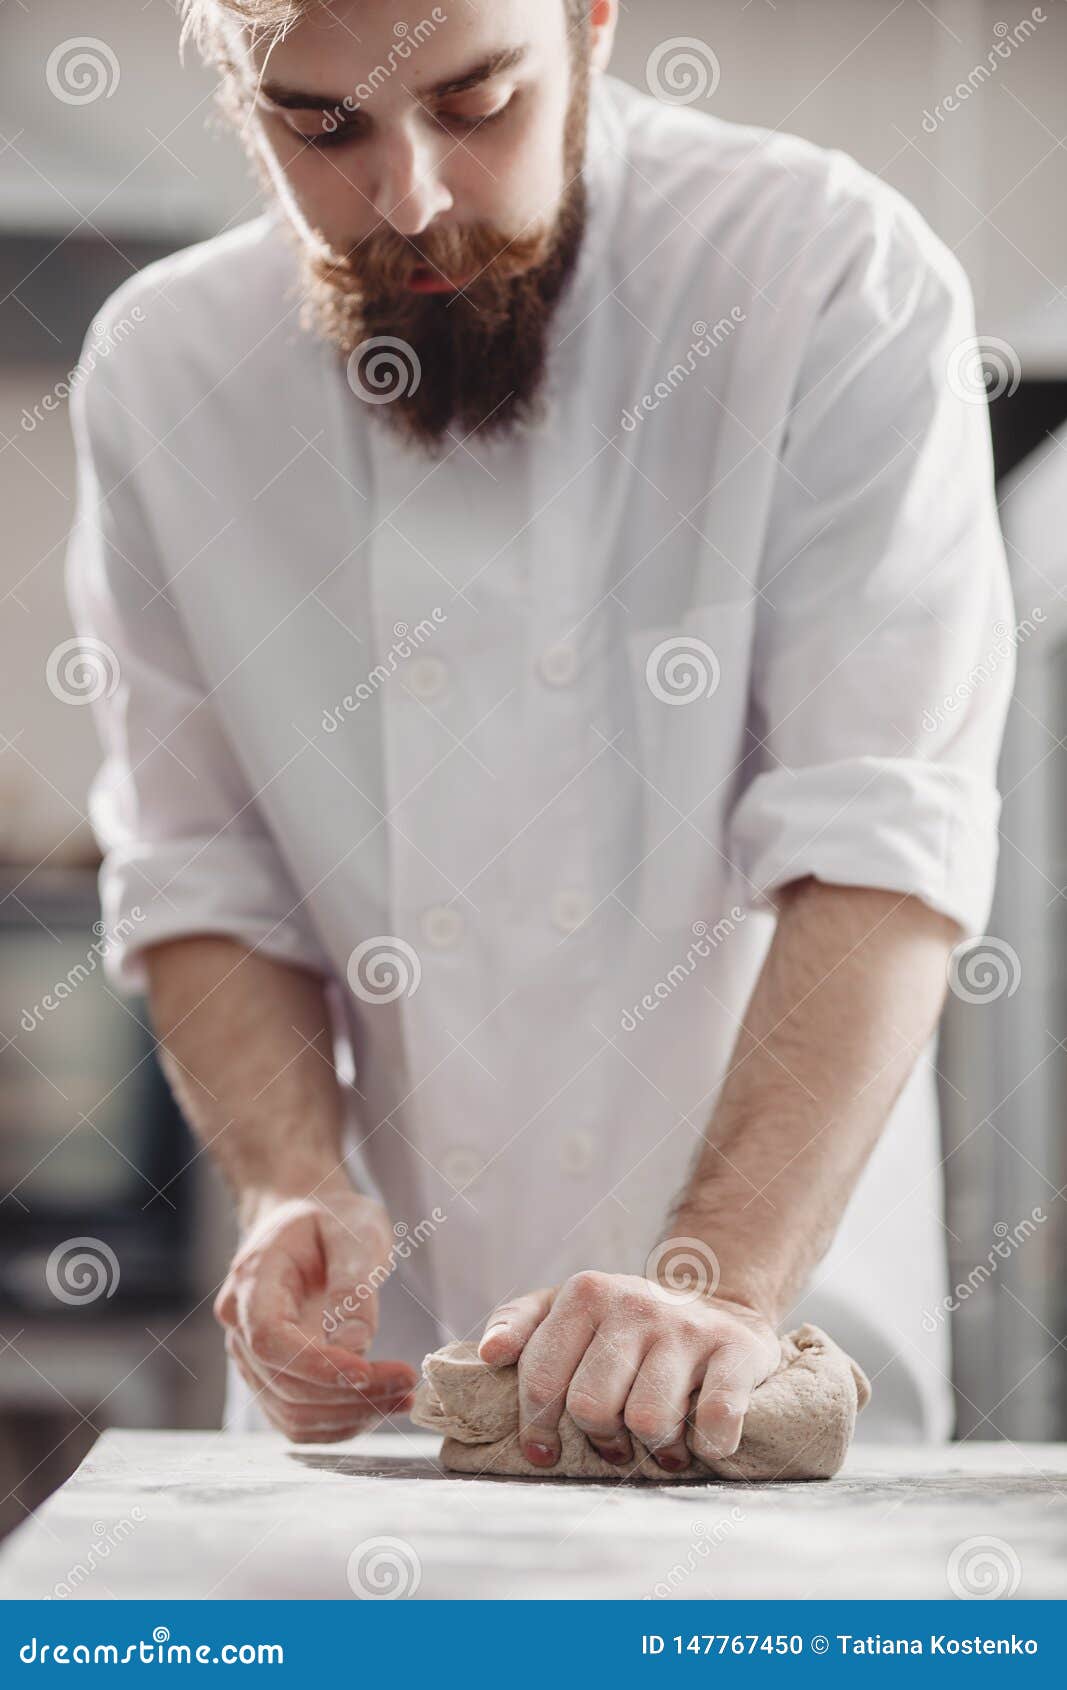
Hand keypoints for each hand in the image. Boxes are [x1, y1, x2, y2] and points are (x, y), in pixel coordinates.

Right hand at [215, 1184, 417, 1441]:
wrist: (310, 1223)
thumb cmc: (332, 1219)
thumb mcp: (353, 1228)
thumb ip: (351, 1280)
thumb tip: (353, 1345)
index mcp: (253, 1280)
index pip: (270, 1340)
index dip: (316, 1365)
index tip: (368, 1371)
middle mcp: (241, 1326)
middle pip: (285, 1383)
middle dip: (349, 1394)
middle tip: (409, 1382)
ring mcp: (254, 1358)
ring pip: (292, 1413)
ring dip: (351, 1416)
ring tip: (405, 1397)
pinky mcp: (276, 1379)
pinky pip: (301, 1419)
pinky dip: (343, 1422)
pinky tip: (384, 1404)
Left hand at [477, 1269, 779, 1472]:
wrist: (718, 1301)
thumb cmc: (627, 1324)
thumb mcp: (568, 1308)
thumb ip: (520, 1323)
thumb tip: (488, 1354)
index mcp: (586, 1292)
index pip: (540, 1378)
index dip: (536, 1427)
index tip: (544, 1450)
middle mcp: (635, 1302)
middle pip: (591, 1407)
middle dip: (598, 1438)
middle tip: (613, 1440)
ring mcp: (687, 1327)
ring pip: (648, 1421)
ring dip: (652, 1449)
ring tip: (657, 1442)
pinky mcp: (736, 1351)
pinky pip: (714, 1420)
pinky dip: (706, 1445)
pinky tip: (700, 1440)